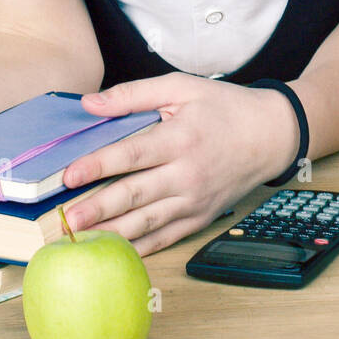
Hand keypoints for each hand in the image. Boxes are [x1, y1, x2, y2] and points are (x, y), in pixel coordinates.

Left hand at [60, 75, 298, 256]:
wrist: (270, 135)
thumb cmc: (224, 107)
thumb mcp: (182, 87)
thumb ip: (133, 95)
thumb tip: (90, 104)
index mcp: (180, 138)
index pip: (131, 154)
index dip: (98, 165)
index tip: (69, 176)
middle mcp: (187, 174)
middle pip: (135, 194)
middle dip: (98, 209)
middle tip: (67, 221)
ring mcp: (195, 201)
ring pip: (147, 222)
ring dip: (112, 232)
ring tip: (82, 240)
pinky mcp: (200, 218)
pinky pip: (166, 237)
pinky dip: (141, 247)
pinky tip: (115, 251)